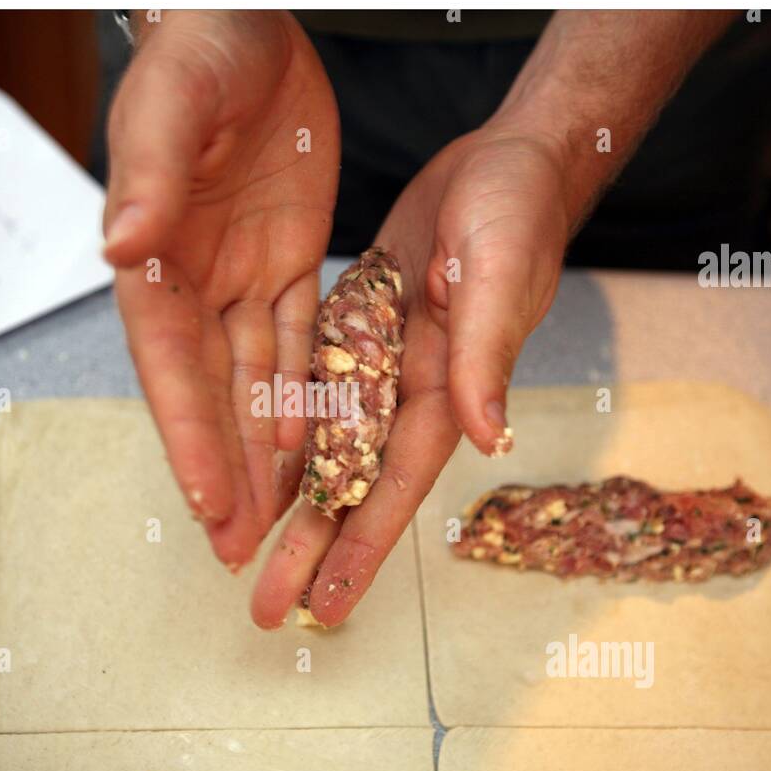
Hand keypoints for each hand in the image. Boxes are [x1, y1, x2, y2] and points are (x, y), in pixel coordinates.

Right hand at [104, 10, 339, 568]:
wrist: (245, 22)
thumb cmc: (195, 54)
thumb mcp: (171, 106)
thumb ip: (146, 176)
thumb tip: (121, 247)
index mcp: (156, 260)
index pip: (171, 367)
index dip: (189, 438)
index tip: (207, 504)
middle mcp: (195, 283)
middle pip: (211, 394)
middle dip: (227, 472)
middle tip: (238, 550)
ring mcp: (243, 278)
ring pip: (258, 382)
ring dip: (266, 451)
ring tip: (277, 521)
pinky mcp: (291, 263)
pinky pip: (303, 344)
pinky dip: (308, 394)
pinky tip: (317, 445)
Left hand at [250, 125, 569, 627]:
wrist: (508, 160)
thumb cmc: (519, 212)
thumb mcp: (501, 274)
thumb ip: (486, 353)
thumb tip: (490, 436)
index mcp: (444, 387)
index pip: (393, 484)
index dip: (359, 547)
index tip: (324, 606)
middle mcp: (408, 389)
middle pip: (351, 483)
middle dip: (311, 549)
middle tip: (263, 610)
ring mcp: (381, 362)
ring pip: (327, 447)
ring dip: (293, 502)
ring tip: (251, 554)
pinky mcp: (358, 327)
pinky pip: (315, 391)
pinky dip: (289, 433)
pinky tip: (259, 467)